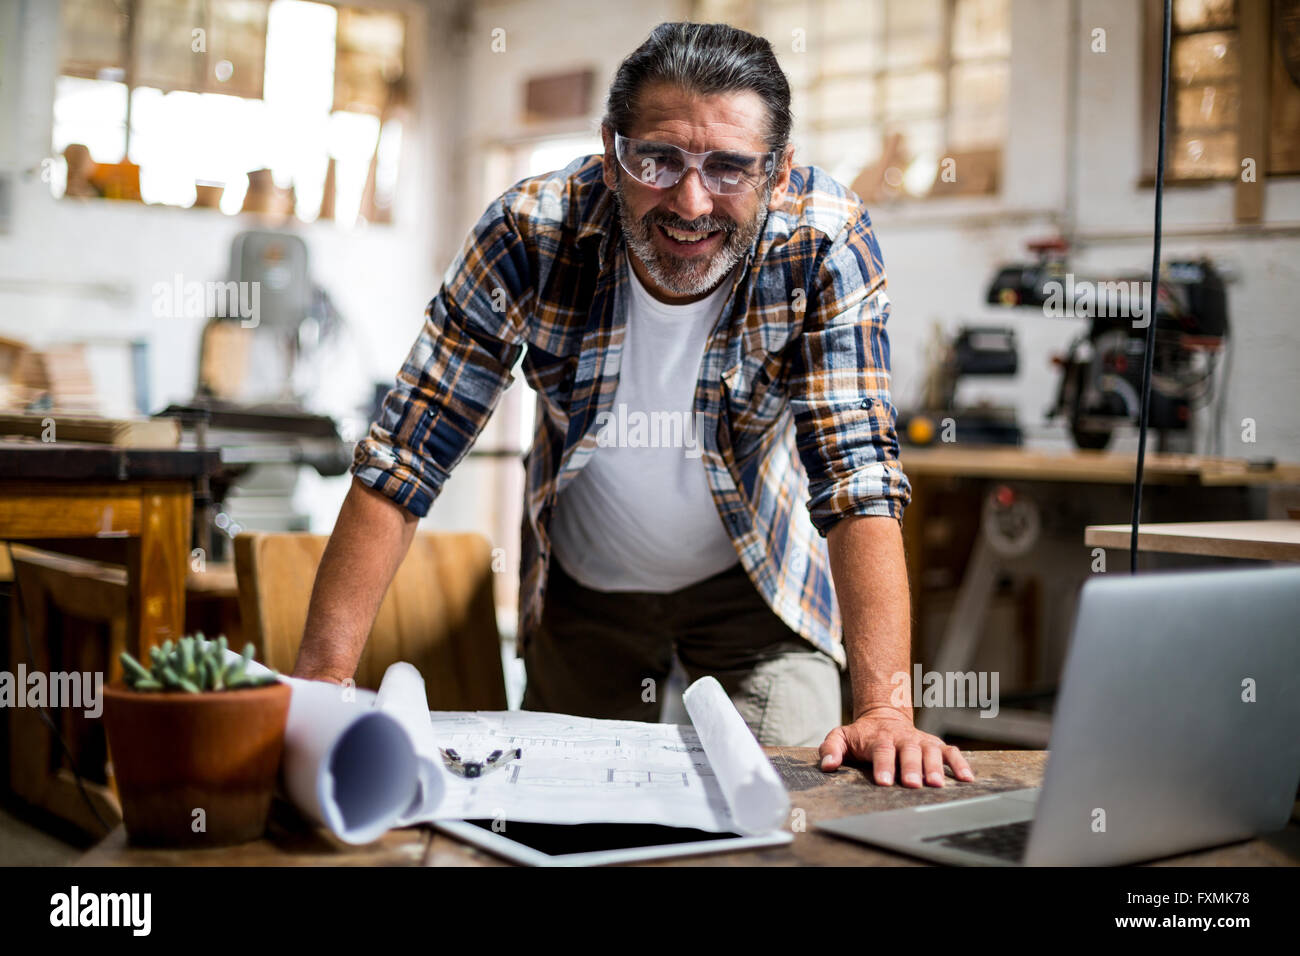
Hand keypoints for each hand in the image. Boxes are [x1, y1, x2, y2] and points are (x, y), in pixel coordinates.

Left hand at [818, 708, 974, 786]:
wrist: (883, 717)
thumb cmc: (862, 735)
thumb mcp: (841, 736)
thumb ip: (831, 748)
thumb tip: (827, 765)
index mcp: (879, 738)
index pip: (881, 751)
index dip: (883, 765)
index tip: (883, 781)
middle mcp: (903, 739)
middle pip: (908, 752)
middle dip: (911, 768)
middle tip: (913, 784)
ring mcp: (921, 741)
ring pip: (931, 752)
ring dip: (935, 767)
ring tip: (937, 784)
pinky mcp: (936, 745)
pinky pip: (950, 753)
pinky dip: (960, 764)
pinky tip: (967, 779)